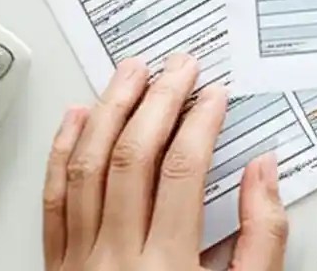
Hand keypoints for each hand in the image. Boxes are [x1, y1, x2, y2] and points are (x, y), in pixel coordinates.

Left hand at [43, 55, 288, 270]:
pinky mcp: (58, 268)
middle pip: (131, 157)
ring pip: (85, 166)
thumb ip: (261, 239)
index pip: (181, 170)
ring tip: (130, 73)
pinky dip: (62, 151)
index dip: (200, 122)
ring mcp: (79, 262)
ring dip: (109, 110)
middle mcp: (114, 260)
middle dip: (158, 100)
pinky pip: (53, 198)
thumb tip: (263, 174)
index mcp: (165, 268)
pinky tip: (77, 119)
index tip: (215, 96)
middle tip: (179, 65)